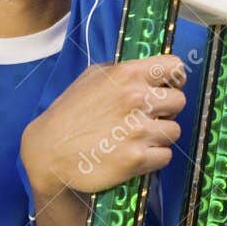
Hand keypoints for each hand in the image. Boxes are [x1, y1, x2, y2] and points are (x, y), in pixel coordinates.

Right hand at [20, 55, 187, 198]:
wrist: (47, 152)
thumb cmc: (70, 113)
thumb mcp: (93, 77)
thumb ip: (125, 72)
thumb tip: (155, 72)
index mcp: (127, 75)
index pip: (175, 67)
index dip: (174, 78)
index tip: (168, 87)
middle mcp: (136, 99)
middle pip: (179, 102)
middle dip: (165, 110)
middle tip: (146, 118)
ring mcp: (138, 130)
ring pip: (174, 130)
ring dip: (159, 136)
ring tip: (135, 138)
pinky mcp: (136, 158)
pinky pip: (165, 156)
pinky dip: (153, 158)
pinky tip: (133, 154)